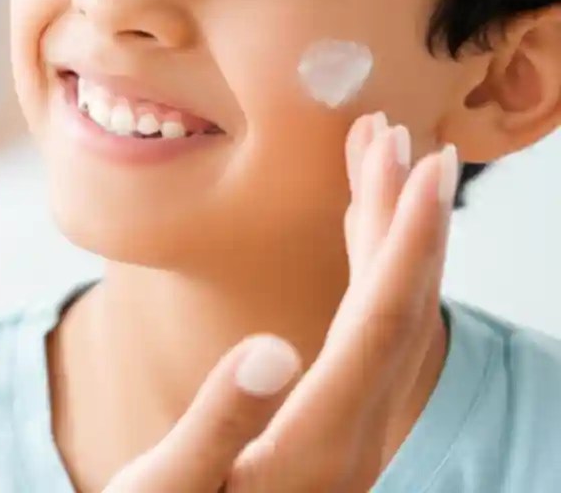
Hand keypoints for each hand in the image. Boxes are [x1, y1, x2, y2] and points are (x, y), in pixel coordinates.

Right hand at [105, 113, 458, 491]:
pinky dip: (370, 273)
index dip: (406, 241)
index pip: (380, 324)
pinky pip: (370, 335)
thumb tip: (273, 346)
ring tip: (380, 163)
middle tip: (398, 137)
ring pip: (392, 321)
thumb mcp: (170, 486)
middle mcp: (354, 435)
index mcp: (319, 440)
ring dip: (391, 238)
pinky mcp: (331, 425)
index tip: (423, 168)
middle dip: (405, 218)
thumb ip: (221, 419)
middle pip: (400, 311)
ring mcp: (349, 433)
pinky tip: (358, 236)